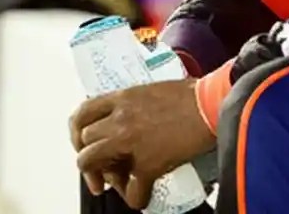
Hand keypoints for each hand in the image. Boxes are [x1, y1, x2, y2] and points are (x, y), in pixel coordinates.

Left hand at [70, 79, 215, 208]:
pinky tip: (143, 193)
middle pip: (84, 141)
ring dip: (99, 176)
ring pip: (90, 162)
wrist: (212, 104)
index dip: (77, 133)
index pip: (81, 114)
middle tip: (100, 168)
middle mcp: (120, 119)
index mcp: (122, 98)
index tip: (84, 143)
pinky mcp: (149, 164)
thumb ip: (132, 104)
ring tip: (113, 183)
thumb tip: (126, 120)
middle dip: (88, 157)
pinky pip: (131, 191)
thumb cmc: (191, 95)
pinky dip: (136, 197)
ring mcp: (131, 142)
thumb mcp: (151, 90)